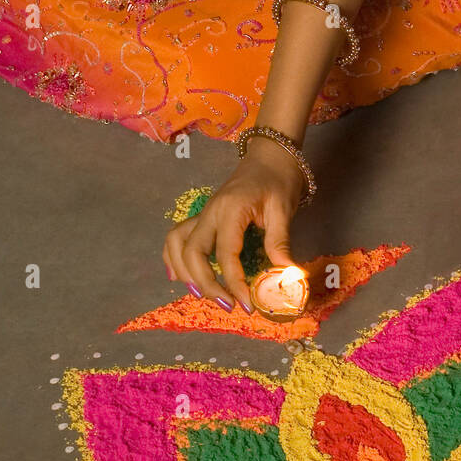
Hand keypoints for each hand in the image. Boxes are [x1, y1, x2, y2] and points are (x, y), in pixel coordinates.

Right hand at [162, 138, 304, 313]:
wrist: (270, 155)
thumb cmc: (279, 179)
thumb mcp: (283, 209)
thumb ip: (280, 243)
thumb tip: (287, 277)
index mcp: (231, 209)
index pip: (225, 255)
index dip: (234, 283)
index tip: (248, 305)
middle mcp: (210, 212)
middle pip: (192, 252)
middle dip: (205, 284)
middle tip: (227, 305)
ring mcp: (203, 213)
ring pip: (176, 244)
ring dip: (185, 273)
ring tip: (203, 295)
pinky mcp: (203, 216)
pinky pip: (177, 236)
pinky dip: (173, 257)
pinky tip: (180, 275)